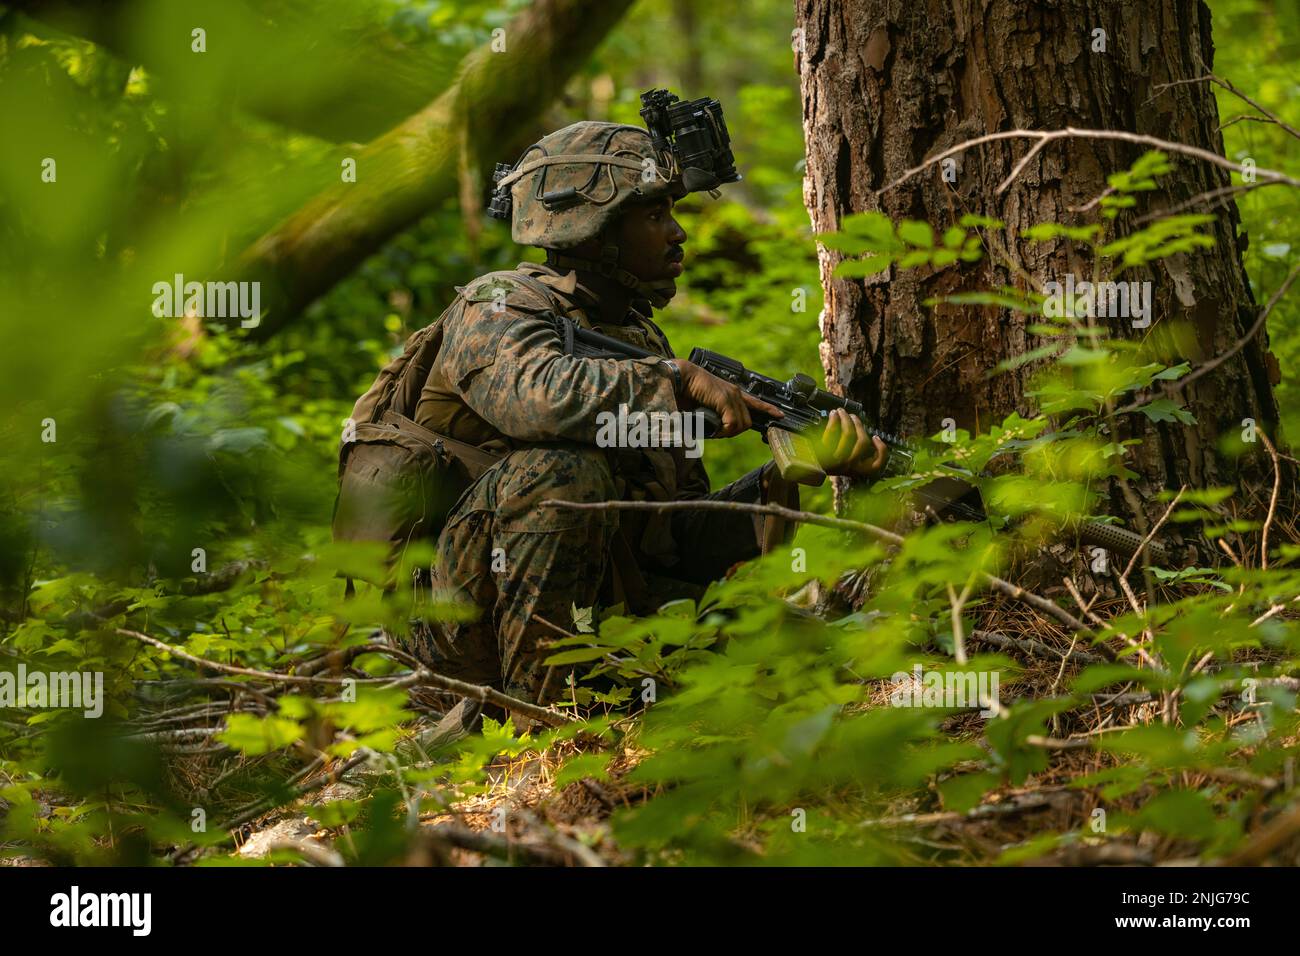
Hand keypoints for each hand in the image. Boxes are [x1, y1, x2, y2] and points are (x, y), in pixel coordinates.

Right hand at [668, 359, 782, 437]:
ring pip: (740, 424)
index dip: (768, 409)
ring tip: (714, 431)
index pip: (756, 402)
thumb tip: (716, 431)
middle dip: (735, 431)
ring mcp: (731, 395)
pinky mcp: (725, 399)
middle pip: (747, 421)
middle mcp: (735, 393)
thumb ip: (714, 417)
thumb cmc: (687, 392)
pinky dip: (724, 431)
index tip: (780, 415)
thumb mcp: (706, 406)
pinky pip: (732, 423)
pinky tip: (715, 430)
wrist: (680, 378)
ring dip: (728, 432)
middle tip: (719, 433)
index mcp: (732, 393)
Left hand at [817, 408, 888, 477]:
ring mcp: (836, 462)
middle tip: (853, 416)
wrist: (803, 469)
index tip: (876, 438)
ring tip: (842, 412)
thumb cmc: (824, 461)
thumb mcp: (842, 461)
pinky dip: (834, 421)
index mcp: (855, 470)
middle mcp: (848, 467)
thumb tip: (859, 429)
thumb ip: (853, 450)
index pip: (876, 466)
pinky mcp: (822, 454)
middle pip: (863, 442)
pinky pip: (831, 433)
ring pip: (849, 436)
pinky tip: (834, 415)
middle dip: (859, 425)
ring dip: (847, 419)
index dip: (881, 451)